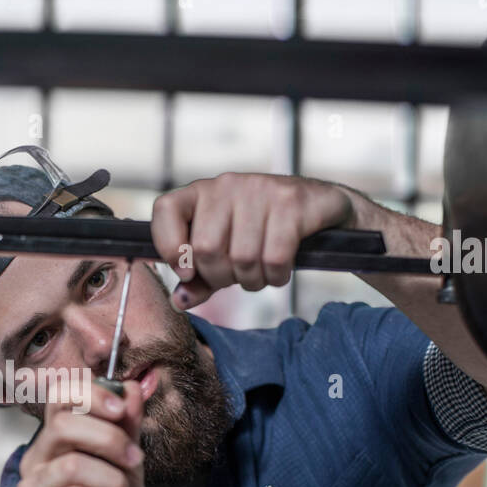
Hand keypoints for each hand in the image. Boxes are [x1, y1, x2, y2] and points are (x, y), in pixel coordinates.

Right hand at [15, 377, 145, 486]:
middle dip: (110, 440)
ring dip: (115, 484)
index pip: (59, 398)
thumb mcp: (127, 467)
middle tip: (135, 460)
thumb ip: (127, 429)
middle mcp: (34, 464)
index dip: (92, 395)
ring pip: (74, 467)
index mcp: (53, 444)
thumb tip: (132, 387)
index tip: (123, 409)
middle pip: (63, 426)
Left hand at [151, 173, 355, 307]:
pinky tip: (280, 271)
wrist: (321, 208)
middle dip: (221, 277)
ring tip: (261, 273)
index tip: (187, 273)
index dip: (169, 247)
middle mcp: (227, 184)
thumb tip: (179, 301)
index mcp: (201, 192)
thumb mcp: (225, 255)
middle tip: (237, 276)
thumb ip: (199, 280)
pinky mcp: (291, 202)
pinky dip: (276, 276)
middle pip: (206, 248)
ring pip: (242, 258)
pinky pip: (274, 258)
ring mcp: (259, 189)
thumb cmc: (263, 233)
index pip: (164, 209)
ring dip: (252, 281)